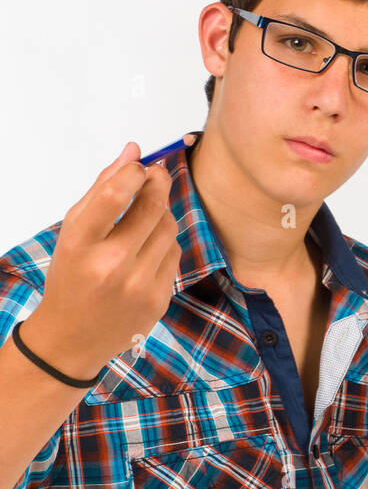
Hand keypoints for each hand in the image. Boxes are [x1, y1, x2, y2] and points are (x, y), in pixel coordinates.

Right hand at [22, 141, 181, 378]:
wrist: (72, 337)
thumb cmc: (72, 276)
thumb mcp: (74, 231)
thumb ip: (103, 187)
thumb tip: (133, 150)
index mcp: (80, 245)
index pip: (115, 194)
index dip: (134, 172)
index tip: (138, 167)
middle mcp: (110, 266)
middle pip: (152, 207)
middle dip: (158, 183)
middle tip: (156, 175)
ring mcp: (137, 286)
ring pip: (169, 227)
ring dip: (162, 214)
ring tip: (145, 218)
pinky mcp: (158, 300)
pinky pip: (175, 253)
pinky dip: (164, 244)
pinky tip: (146, 252)